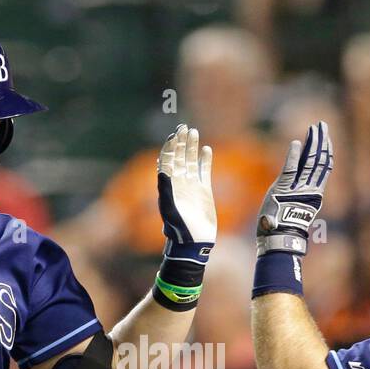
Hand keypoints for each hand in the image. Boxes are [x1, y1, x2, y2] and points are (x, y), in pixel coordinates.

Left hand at [157, 124, 216, 245]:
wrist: (195, 241)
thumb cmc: (179, 227)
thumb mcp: (169, 208)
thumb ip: (166, 188)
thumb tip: (162, 168)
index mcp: (168, 185)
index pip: (167, 160)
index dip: (170, 147)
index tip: (174, 135)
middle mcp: (179, 182)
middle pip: (178, 157)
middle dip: (180, 142)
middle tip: (184, 127)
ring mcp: (192, 185)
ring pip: (191, 161)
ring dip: (191, 147)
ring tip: (194, 132)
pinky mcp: (204, 190)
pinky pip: (204, 171)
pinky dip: (205, 160)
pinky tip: (206, 150)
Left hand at [257, 121, 332, 255]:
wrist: (279, 240)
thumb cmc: (283, 228)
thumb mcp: (293, 209)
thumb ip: (295, 195)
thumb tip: (294, 189)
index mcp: (314, 194)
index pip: (323, 168)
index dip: (325, 151)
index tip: (325, 138)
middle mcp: (310, 190)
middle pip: (319, 161)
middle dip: (321, 141)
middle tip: (322, 125)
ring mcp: (298, 189)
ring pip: (310, 162)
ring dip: (313, 143)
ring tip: (315, 128)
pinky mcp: (284, 189)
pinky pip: (291, 169)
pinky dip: (294, 155)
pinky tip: (297, 143)